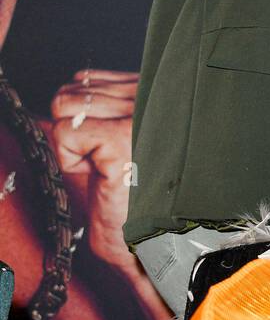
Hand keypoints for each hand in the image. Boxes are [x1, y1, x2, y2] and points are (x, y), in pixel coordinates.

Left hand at [46, 70, 138, 267]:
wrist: (155, 240)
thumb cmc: (138, 196)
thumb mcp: (125, 135)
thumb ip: (110, 104)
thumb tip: (78, 84)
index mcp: (153, 91)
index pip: (87, 79)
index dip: (83, 116)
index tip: (105, 146)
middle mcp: (151, 95)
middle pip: (71, 91)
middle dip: (76, 131)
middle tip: (105, 160)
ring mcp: (138, 115)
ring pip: (64, 107)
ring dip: (72, 144)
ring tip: (104, 165)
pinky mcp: (120, 140)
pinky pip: (65, 133)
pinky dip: (70, 160)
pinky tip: (100, 174)